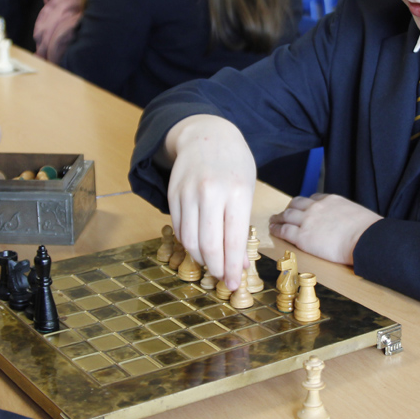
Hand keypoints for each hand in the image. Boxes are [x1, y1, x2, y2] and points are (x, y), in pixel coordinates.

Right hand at [163, 115, 255, 289]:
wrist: (206, 134)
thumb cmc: (234, 164)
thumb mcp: (246, 190)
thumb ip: (242, 226)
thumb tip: (240, 263)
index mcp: (237, 192)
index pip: (233, 241)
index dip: (232, 268)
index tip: (234, 284)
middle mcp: (211, 193)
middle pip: (208, 245)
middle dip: (216, 269)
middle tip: (222, 279)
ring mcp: (189, 193)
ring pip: (189, 240)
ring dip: (200, 258)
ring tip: (211, 263)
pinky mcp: (173, 194)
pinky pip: (178, 228)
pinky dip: (187, 243)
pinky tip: (198, 246)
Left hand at [269, 193, 381, 264]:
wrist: (365, 240)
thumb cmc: (368, 230)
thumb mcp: (358, 214)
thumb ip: (347, 215)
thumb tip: (351, 223)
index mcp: (331, 200)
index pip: (314, 199)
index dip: (306, 204)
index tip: (303, 208)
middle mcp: (316, 207)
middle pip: (296, 204)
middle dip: (289, 208)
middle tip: (284, 213)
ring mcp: (308, 220)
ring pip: (287, 215)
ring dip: (279, 217)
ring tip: (274, 220)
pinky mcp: (302, 236)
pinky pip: (284, 230)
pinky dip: (277, 229)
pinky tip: (273, 230)